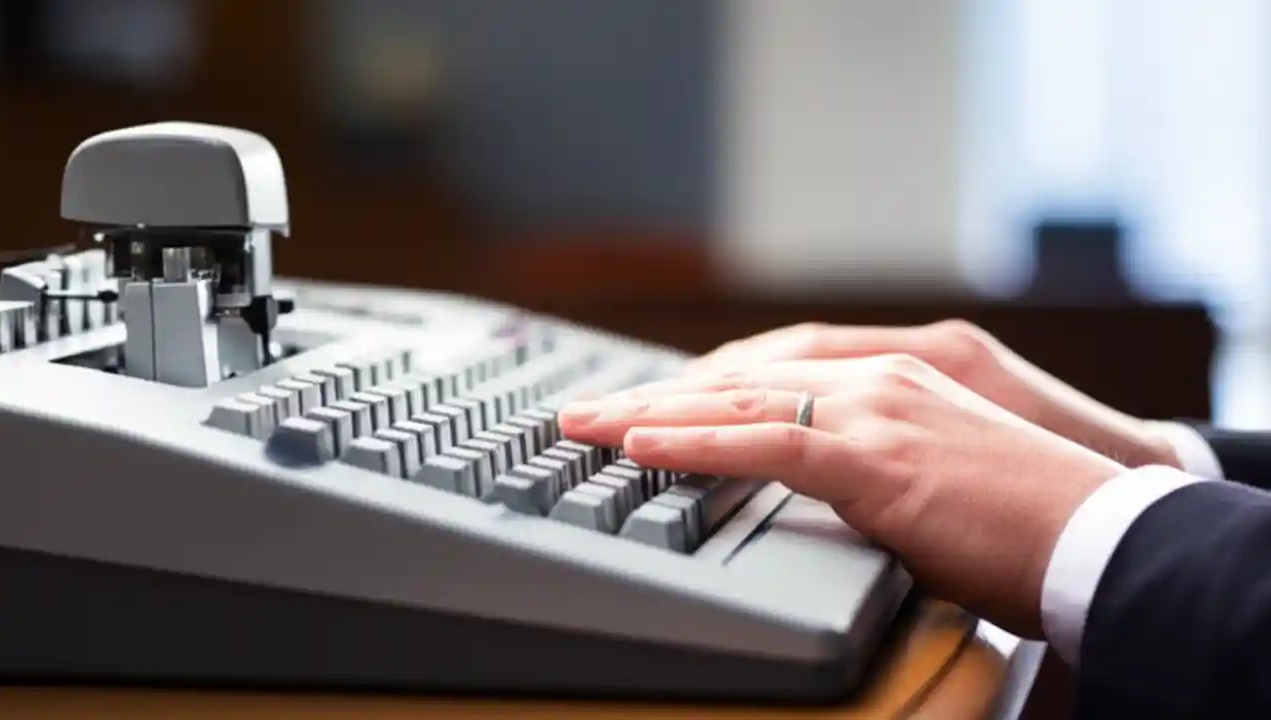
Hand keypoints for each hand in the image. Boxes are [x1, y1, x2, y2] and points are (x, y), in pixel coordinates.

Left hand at [558, 355, 1124, 637]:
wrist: (1101, 535)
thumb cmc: (1025, 524)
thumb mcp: (930, 482)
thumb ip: (867, 474)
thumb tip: (821, 501)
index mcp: (890, 378)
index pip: (767, 370)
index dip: (695, 386)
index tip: (640, 403)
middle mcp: (875, 378)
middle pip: (735, 375)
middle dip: (650, 393)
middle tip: (582, 408)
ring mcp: (875, 408)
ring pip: (736, 398)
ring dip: (649, 413)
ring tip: (582, 423)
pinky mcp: (876, 455)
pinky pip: (765, 441)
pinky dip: (695, 442)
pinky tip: (641, 446)